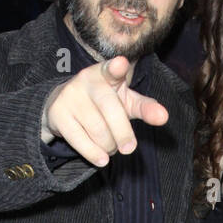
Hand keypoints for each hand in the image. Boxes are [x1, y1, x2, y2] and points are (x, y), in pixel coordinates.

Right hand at [45, 56, 168, 166]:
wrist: (61, 104)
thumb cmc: (102, 103)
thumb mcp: (125, 101)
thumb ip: (144, 107)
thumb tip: (164, 116)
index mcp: (105, 73)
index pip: (112, 70)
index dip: (116, 68)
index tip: (121, 64)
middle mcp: (86, 80)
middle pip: (111, 111)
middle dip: (124, 134)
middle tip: (129, 148)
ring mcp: (70, 96)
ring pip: (98, 131)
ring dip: (110, 146)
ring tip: (110, 146)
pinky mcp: (58, 114)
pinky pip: (81, 142)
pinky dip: (95, 154)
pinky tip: (102, 158)